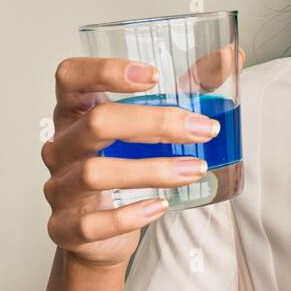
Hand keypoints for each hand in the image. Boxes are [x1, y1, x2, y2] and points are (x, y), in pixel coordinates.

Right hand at [41, 47, 243, 268]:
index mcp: (75, 112)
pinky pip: (94, 222)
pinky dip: (131, 214)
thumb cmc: (123, 164)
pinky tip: (160, 206)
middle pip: (97, 122)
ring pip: (96, 172)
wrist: (98, 233)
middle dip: (155, 123)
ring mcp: (59, 187)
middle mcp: (61, 146)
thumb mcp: (150, 123)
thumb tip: (231, 56)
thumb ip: (189, 87)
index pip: (72, 76)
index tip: (154, 74)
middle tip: (202, 129)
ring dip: (154, 170)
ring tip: (195, 169)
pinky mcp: (67, 226)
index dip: (105, 70)